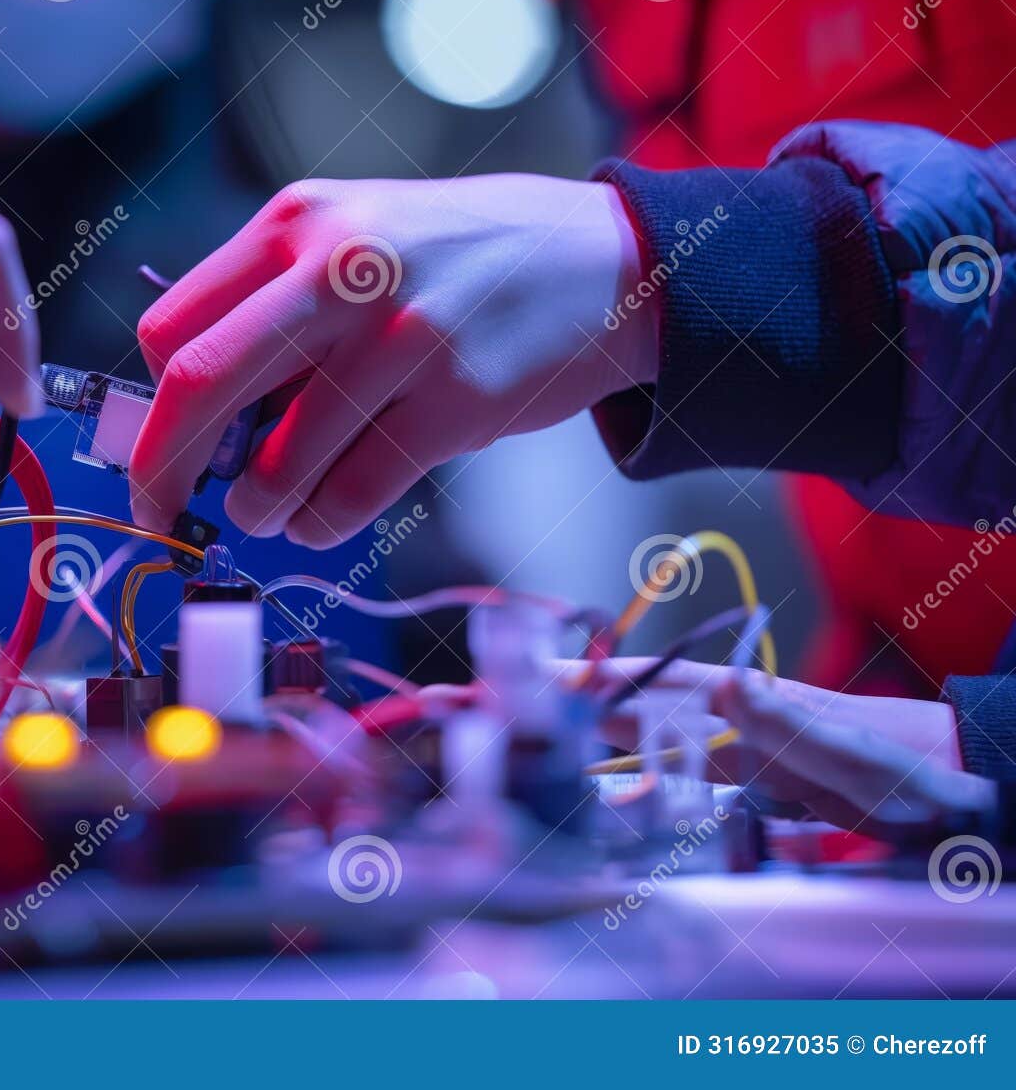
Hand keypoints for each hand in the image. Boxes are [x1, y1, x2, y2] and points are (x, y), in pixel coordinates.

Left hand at [129, 175, 655, 541]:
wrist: (606, 261)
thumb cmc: (460, 260)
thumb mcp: (355, 237)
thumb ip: (274, 306)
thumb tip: (195, 421)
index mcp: (297, 221)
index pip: (172, 326)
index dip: (151, 403)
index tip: (159, 444)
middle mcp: (338, 268)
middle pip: (198, 384)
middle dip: (161, 469)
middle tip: (158, 513)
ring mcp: (399, 334)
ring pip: (276, 460)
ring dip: (256, 508)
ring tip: (268, 511)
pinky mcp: (455, 399)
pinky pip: (351, 493)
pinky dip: (320, 523)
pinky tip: (319, 518)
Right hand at [579, 658, 991, 835]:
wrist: (964, 807)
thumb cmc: (913, 778)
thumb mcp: (854, 753)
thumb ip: (789, 724)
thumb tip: (730, 684)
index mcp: (754, 708)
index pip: (660, 687)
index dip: (600, 683)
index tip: (543, 678)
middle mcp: (742, 728)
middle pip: (648, 717)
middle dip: (585, 712)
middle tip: (521, 711)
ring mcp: (751, 762)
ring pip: (663, 754)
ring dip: (611, 753)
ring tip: (555, 756)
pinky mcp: (766, 798)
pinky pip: (693, 793)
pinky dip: (655, 794)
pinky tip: (628, 804)